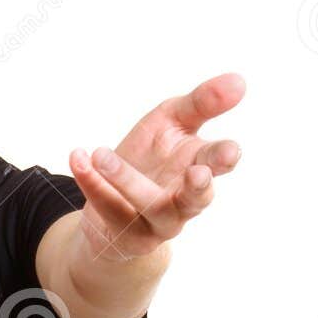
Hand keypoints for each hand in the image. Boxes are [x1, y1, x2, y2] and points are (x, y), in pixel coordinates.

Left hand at [68, 71, 245, 260]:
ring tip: (101, 154)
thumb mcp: (174, 121)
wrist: (116, 206)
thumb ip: (201, 103)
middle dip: (200, 187)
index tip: (230, 150)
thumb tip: (238, 81)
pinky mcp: (128, 236)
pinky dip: (91, 183)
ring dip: (126, 180)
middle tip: (200, 173)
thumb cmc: (153, 158)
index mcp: (200, 167)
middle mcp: (185, 200)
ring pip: (150, 206)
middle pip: (197, 198)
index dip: (224, 156)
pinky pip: (109, 209)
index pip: (218, 161)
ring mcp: (158, 222)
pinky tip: (78, 158)